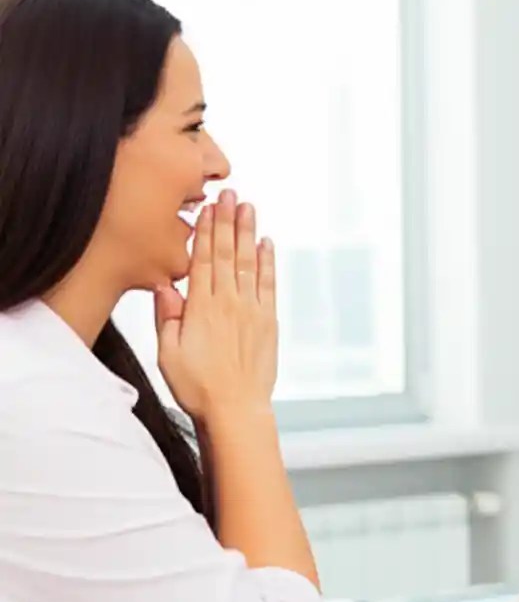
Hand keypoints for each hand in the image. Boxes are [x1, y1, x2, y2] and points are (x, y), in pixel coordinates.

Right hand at [154, 188, 278, 426]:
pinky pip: (268, 284)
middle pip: (228, 253)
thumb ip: (168, 317)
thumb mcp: (168, 353)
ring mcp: (252, 310)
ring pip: (250, 262)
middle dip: (228, 220)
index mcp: (201, 308)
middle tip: (231, 193)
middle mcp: (229, 303)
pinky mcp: (268, 321)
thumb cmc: (198, 386)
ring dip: (248, 232)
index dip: (206, 230)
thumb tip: (167, 285)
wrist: (236, 409)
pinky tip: (266, 243)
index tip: (209, 206)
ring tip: (248, 207)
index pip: (204, 259)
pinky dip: (268, 261)